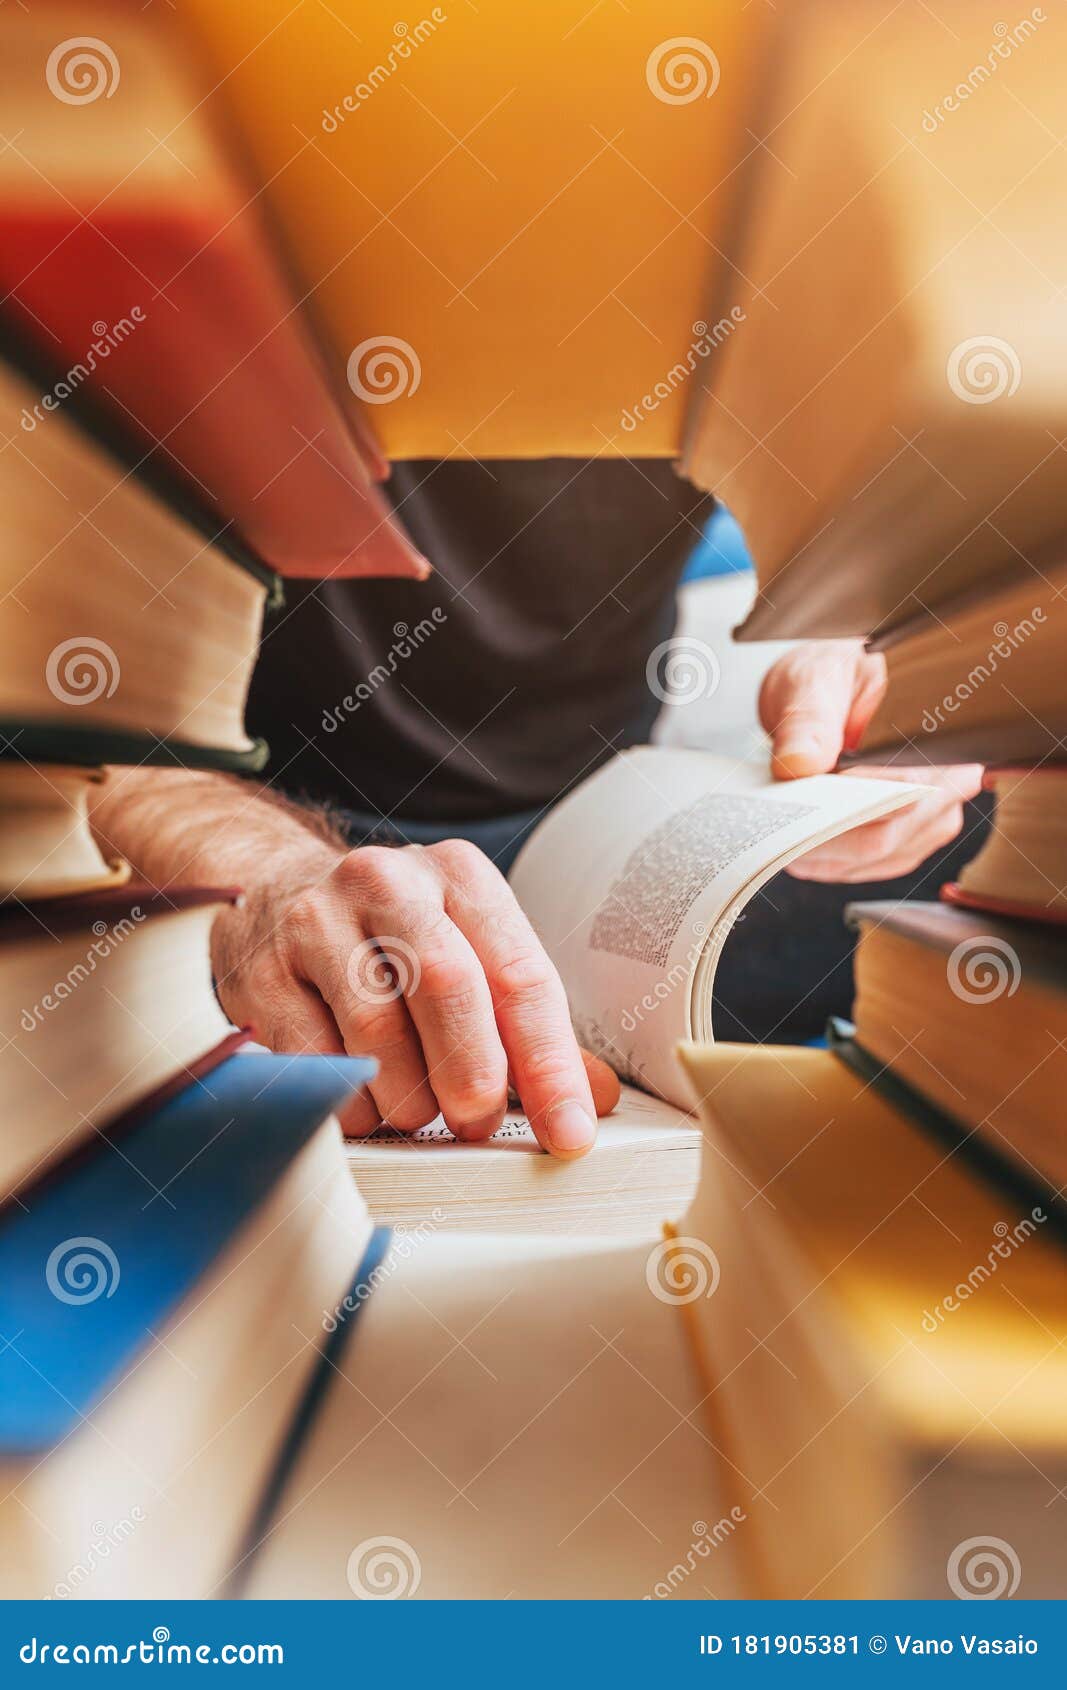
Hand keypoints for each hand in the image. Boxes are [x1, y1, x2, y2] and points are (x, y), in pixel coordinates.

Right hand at [211, 837, 618, 1157]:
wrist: (274, 890)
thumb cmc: (392, 939)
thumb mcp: (468, 954)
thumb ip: (527, 1026)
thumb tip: (592, 1100)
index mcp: (460, 876)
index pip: (522, 974)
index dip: (551, 1064)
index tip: (569, 1131)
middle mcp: (389, 882)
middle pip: (450, 987)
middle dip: (475, 1075)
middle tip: (478, 1123)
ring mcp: (316, 919)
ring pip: (377, 1029)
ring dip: (408, 1098)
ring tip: (417, 1113)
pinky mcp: (261, 968)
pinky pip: (314, 1058)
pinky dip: (350, 1103)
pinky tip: (364, 1104)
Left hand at [759, 641, 982, 881]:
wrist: (837, 690)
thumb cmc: (836, 678)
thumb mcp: (814, 681)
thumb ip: (808, 721)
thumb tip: (797, 764)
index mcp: (939, 729)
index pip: (906, 783)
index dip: (854, 802)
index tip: (808, 805)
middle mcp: (950, 776)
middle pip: (891, 830)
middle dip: (828, 836)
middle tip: (779, 829)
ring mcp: (934, 811)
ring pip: (880, 855)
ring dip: (826, 854)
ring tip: (783, 835)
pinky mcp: (913, 835)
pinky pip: (875, 863)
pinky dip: (835, 860)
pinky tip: (805, 847)